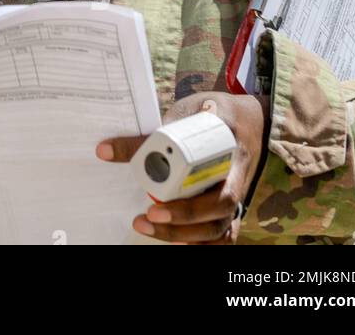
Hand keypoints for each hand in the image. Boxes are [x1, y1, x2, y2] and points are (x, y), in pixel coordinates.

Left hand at [96, 91, 271, 243]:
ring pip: (218, 230)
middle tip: (145, 217)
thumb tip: (104, 150)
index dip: (190, 206)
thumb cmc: (214, 112)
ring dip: (184, 235)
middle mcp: (237, 183)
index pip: (220, 192)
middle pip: (217, 215)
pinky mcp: (227, 207)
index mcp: (233, 158)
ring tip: (149, 227)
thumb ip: (151, 135)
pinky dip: (200, 243)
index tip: (154, 204)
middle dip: (180, 222)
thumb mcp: (187, 112)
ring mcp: (235, 198)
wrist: (250, 119)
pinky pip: (221, 234)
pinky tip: (174, 241)